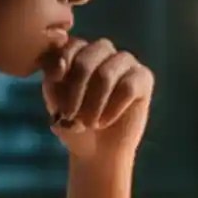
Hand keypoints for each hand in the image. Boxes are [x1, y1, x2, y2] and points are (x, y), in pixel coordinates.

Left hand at [41, 37, 153, 162]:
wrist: (96, 150)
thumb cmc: (72, 121)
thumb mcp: (54, 97)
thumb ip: (52, 76)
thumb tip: (61, 65)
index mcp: (79, 49)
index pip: (67, 47)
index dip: (58, 72)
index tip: (53, 99)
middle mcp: (102, 49)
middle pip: (86, 60)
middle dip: (75, 92)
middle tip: (69, 116)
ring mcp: (125, 61)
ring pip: (106, 74)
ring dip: (93, 104)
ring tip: (88, 123)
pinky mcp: (144, 77)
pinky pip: (127, 88)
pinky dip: (112, 109)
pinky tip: (104, 122)